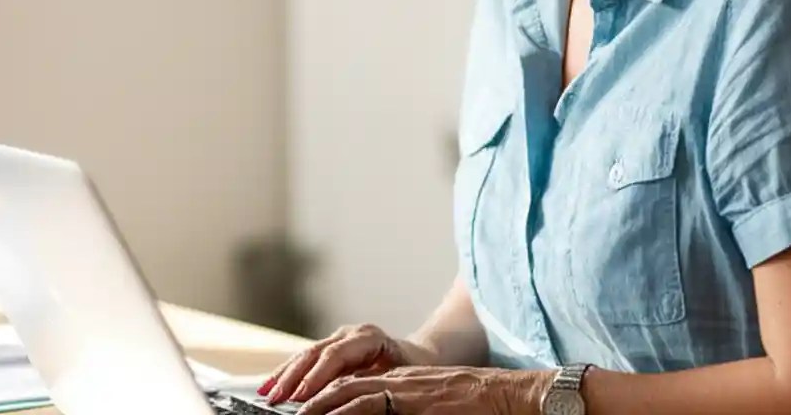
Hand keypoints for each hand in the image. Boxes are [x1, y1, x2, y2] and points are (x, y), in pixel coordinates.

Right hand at [260, 324, 436, 404]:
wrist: (418, 357)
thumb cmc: (413, 371)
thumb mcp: (397, 380)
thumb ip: (370, 388)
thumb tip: (345, 402)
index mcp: (369, 337)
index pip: (336, 355)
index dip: (316, 376)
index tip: (301, 396)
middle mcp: (350, 333)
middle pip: (315, 353)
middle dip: (293, 377)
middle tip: (275, 399)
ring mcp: (339, 338)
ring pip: (305, 355)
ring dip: (284, 375)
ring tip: (266, 394)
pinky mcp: (330, 348)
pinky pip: (306, 360)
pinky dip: (288, 373)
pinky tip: (271, 386)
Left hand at [294, 366, 552, 414]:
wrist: (511, 396)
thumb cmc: (478, 408)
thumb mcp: (433, 410)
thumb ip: (404, 411)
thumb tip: (380, 414)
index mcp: (400, 382)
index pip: (350, 384)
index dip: (320, 395)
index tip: (296, 408)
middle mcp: (396, 379)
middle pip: (339, 382)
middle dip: (306, 397)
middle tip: (278, 409)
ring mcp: (403, 387)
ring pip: (346, 390)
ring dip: (314, 404)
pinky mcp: (412, 399)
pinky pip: (368, 404)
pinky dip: (341, 413)